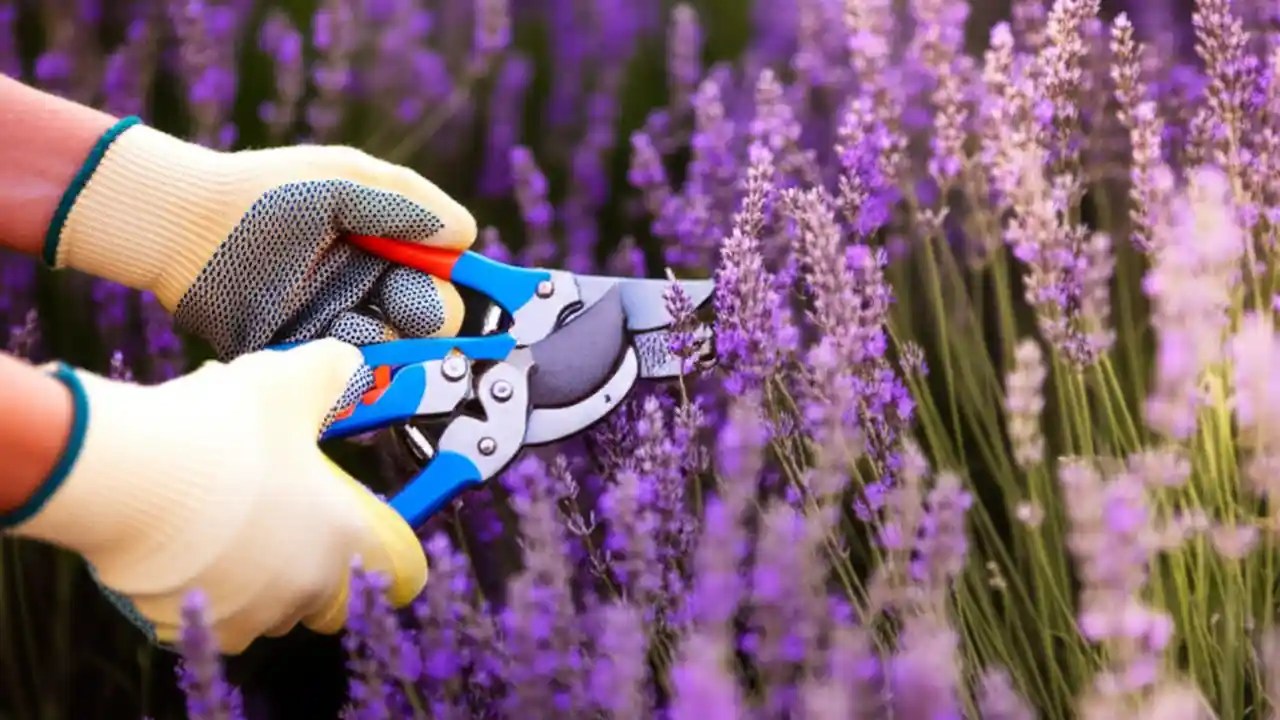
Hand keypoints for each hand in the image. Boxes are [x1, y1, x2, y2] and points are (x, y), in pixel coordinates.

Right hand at [4, 340, 426, 653]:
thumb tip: (348, 365)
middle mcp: (303, 589)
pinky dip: (201, 584)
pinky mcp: (186, 625)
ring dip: (255, 574)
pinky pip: (208, 611)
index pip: (394, 571)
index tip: (358, 525)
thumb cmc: (219, 429)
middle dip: (310, 560)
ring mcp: (245, 614)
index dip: (381, 546)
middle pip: (325, 591)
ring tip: (225, 518)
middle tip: (281, 513)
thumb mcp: (290, 379)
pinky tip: (181, 540)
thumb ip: (333, 372)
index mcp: (343, 540)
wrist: (123, 471)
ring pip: (266, 605)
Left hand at [46, 118, 476, 409]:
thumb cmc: (264, 190)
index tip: (465, 288)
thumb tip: (466, 235)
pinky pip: (344, 373)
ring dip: (392, 342)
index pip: (439, 278)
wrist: (184, 223)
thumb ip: (406, 204)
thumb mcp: (344, 181)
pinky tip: (341, 336)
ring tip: (366, 320)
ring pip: (393, 354)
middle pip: (428, 323)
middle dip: (433, 318)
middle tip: (419, 310)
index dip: (456, 284)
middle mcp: (362, 290)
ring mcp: (332, 325)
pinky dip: (354, 361)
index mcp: (380, 250)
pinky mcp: (299, 356)